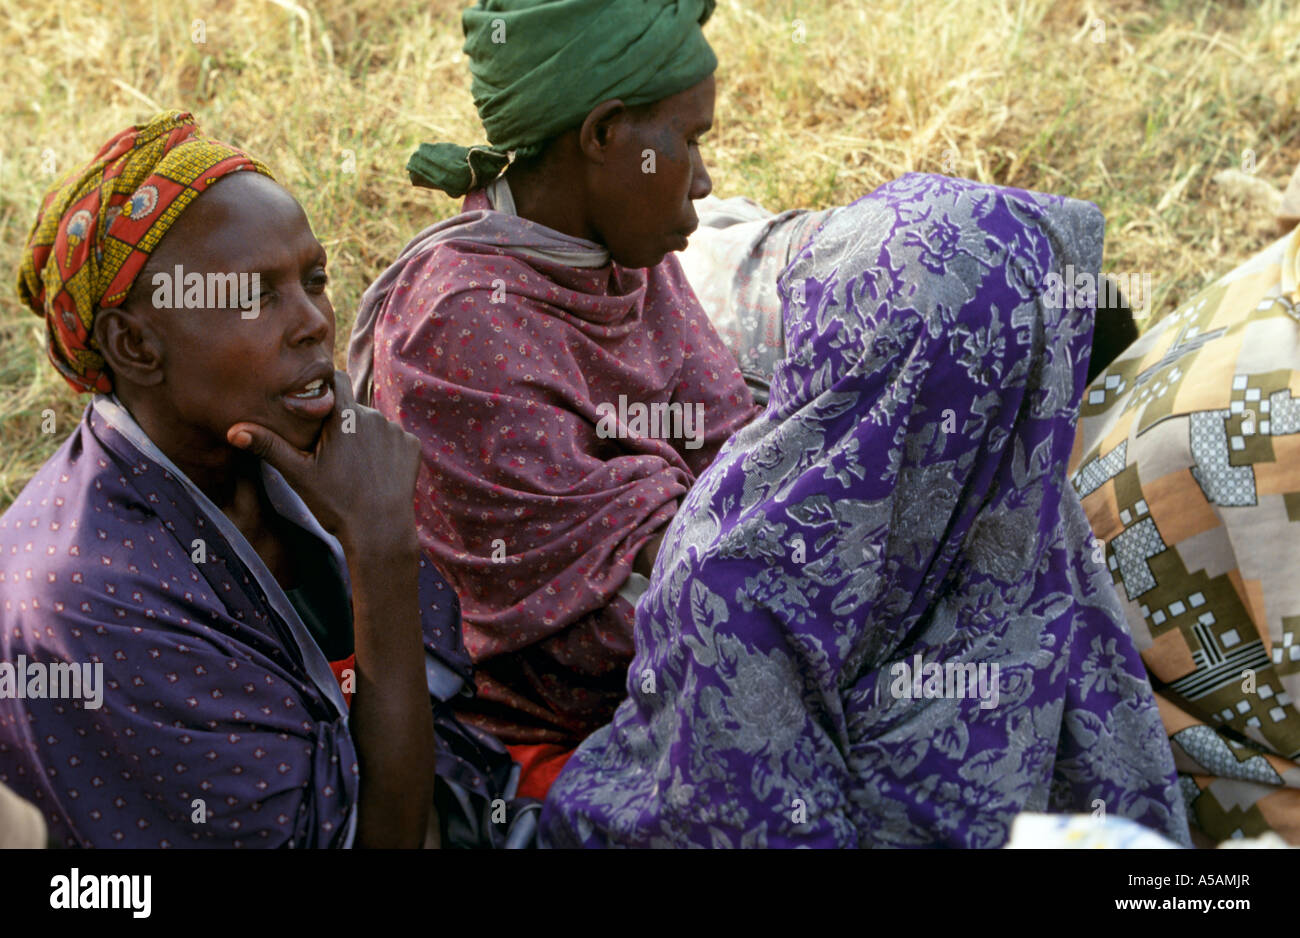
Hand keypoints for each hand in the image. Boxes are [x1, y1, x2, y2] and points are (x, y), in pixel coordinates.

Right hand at [226, 370, 420, 551]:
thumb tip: (234, 430)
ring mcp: (396, 431)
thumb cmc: (335, 503)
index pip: (337, 379)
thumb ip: (269, 446)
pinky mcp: (413, 446)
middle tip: (332, 453)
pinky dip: (386, 451)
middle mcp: (374, 416)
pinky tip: (376, 473)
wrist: (379, 530)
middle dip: (343, 423)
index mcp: (345, 416)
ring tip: (354, 467)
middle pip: (354, 408)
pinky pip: (395, 440)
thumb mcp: (298, 474)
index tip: (317, 404)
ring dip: (365, 437)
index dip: (326, 388)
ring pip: (375, 424)